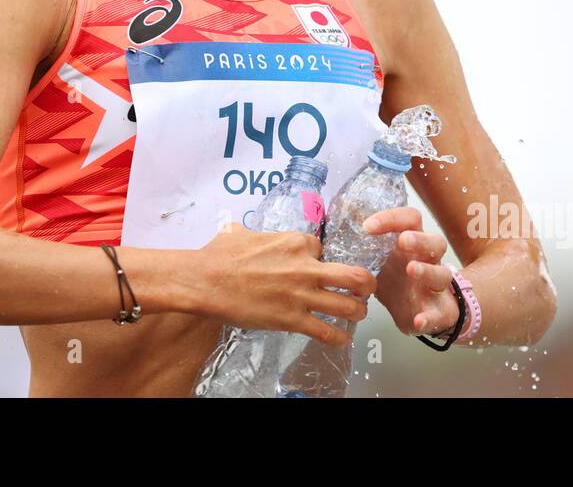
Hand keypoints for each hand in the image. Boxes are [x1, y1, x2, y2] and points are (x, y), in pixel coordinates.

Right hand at [195, 223, 375, 346]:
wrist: (206, 280)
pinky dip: (339, 338)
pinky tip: (343, 340)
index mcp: (296, 242)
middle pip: (355, 275)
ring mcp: (302, 295)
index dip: (322, 258)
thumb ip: (252, 233)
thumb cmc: (219, 255)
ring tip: (358, 314)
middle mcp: (306, 267)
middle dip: (366, 283)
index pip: (323, 248)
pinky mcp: (293, 319)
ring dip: (358, 312)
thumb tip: (240, 232)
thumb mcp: (240, 232)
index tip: (320, 267)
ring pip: (348, 306)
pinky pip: (327, 332)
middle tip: (366, 289)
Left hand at [364, 207, 460, 336]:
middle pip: (435, 242)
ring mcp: (436, 287)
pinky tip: (418, 320)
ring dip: (427, 271)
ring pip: (442, 274)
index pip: (409, 220)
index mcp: (412, 245)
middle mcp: (428, 262)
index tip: (368, 226)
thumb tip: (331, 231)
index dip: (392, 218)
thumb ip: (364, 248)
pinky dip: (429, 317)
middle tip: (403, 240)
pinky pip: (440, 314)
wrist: (420, 312)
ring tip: (412, 270)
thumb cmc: (398, 282)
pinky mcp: (440, 312)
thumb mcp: (380, 262)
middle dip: (420, 239)